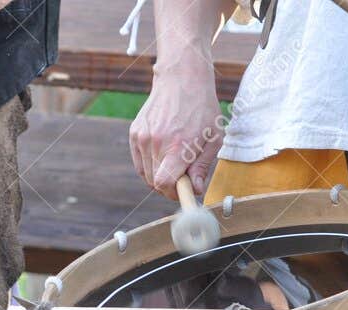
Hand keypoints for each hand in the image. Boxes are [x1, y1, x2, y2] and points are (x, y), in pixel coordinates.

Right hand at [130, 60, 223, 199]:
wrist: (181, 78)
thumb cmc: (202, 108)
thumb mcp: (213, 137)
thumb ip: (202, 166)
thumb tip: (196, 190)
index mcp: (177, 145)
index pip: (165, 183)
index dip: (174, 193)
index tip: (184, 192)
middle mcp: (156, 142)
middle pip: (155, 182)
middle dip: (169, 186)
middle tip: (183, 178)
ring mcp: (142, 137)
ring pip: (146, 175)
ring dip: (159, 176)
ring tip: (174, 163)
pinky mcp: (135, 133)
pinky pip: (140, 163)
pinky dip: (150, 166)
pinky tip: (163, 156)